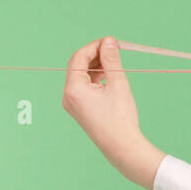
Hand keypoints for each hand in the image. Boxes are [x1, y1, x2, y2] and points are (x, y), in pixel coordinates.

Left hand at [62, 35, 164, 189]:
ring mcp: (73, 104)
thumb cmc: (120, 118)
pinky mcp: (80, 109)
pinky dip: (95, 78)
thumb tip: (109, 42)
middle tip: (113, 49)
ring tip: (114, 62)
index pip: (79, 57)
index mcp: (73, 89)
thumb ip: (111, 60)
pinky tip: (109, 75)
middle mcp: (68, 96)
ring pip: (81, 75)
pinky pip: (84, 86)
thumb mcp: (117, 83)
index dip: (94, 46)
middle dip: (95, 55)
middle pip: (77, 65)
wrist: (122, 147)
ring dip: (96, 65)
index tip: (111, 42)